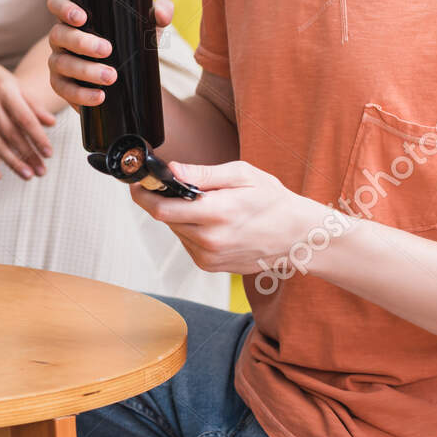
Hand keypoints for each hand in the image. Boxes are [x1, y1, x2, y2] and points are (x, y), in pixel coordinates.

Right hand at [0, 55, 54, 180]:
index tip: (49, 153)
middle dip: (28, 154)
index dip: (38, 137)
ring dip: (12, 162)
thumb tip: (52, 123)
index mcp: (4, 90)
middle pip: (11, 134)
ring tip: (27, 175)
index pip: (24, 118)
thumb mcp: (14, 85)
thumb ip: (33, 104)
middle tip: (42, 171)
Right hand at [46, 0, 171, 109]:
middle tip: (108, 49)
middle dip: (81, 42)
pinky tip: (100, 96)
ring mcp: (58, 61)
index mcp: (74, 16)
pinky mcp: (62, 85)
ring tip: (111, 77)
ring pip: (61, 63)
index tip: (82, 17)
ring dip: (85, 70)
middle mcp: (61, 37)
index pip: (56, 3)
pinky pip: (64, 89)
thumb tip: (161, 13)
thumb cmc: (132, 40)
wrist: (131, 76)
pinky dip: (81, 94)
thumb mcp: (146, 25)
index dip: (63, 8)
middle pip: (58, 34)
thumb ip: (158, 13)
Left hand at [128, 159, 332, 275]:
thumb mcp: (241, 175)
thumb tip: (173, 170)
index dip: (144, 195)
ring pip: (176, 230)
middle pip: (165, 219)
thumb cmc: (273, 202)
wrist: (297, 236)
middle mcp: (210, 240)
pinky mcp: (210, 265)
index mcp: (216, 213)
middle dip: (164, 200)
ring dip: (180, 216)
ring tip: (206, 206)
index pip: (162, 209)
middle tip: (174, 187)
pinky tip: (212, 222)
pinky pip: (187, 243)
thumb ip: (203, 174)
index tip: (138, 184)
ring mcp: (209, 256)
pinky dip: (192, 230)